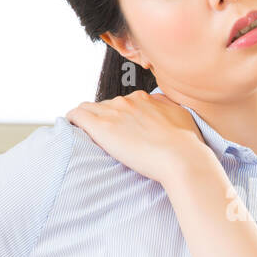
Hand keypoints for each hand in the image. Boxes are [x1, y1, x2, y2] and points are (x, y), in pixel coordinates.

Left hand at [65, 88, 209, 184]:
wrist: (181, 157)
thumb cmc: (185, 142)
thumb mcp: (180, 115)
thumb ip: (165, 107)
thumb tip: (158, 104)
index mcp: (143, 99)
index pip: (121, 103)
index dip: (118, 117)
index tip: (119, 129)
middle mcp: (127, 101)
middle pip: (103, 106)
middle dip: (101, 118)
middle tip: (104, 137)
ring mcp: (113, 112)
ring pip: (87, 108)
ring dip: (85, 120)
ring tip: (85, 135)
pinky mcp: (102, 127)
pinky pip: (76, 115)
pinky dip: (71, 120)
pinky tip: (70, 129)